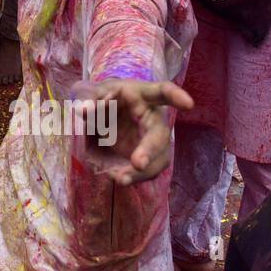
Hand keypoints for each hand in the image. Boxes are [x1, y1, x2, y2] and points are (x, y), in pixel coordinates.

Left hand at [71, 78, 194, 185]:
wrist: (99, 118)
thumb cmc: (99, 98)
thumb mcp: (89, 92)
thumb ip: (87, 97)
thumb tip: (83, 110)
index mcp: (142, 95)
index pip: (162, 91)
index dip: (176, 96)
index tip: (188, 104)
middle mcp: (153, 119)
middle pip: (158, 135)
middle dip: (150, 150)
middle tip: (137, 164)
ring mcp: (152, 141)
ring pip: (157, 160)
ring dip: (141, 173)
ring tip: (120, 179)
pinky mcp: (147, 159)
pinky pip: (146, 172)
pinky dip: (133, 177)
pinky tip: (118, 178)